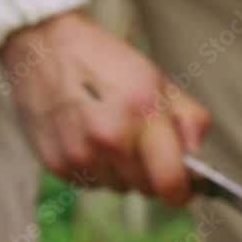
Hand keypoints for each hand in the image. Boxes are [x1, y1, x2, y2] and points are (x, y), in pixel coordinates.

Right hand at [0, 10, 209, 205]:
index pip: (170, 181)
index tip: (183, 189)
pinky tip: (86, 138)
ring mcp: (79, 154)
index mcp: (140, 112)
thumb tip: (197, 159)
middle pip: (145, 189)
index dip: (181, 192)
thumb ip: (189, 120)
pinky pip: (90, 184)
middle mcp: (109, 138)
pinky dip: (94, 169)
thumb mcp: (158, 80)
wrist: (44, 49)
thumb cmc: (106, 63)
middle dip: (150, 174)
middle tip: (142, 145)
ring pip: (117, 188)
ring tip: (109, 135)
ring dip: (120, 172)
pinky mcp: (56, 163)